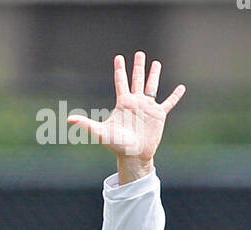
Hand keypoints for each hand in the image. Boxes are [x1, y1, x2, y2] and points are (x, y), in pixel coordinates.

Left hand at [67, 52, 184, 179]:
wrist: (133, 156)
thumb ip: (86, 124)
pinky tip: (181, 88)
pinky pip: (169, 102)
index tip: (118, 57)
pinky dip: (175, 96)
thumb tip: (69, 119)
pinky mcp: (159, 115)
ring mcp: (148, 107)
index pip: (121, 82)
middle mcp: (136, 102)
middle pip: (137, 79)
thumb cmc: (116, 145)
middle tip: (139, 54)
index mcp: (123, 103)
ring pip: (152, 86)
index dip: (119, 69)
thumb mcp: (100, 132)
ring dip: (154, 75)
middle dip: (138, 67)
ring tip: (156, 63)